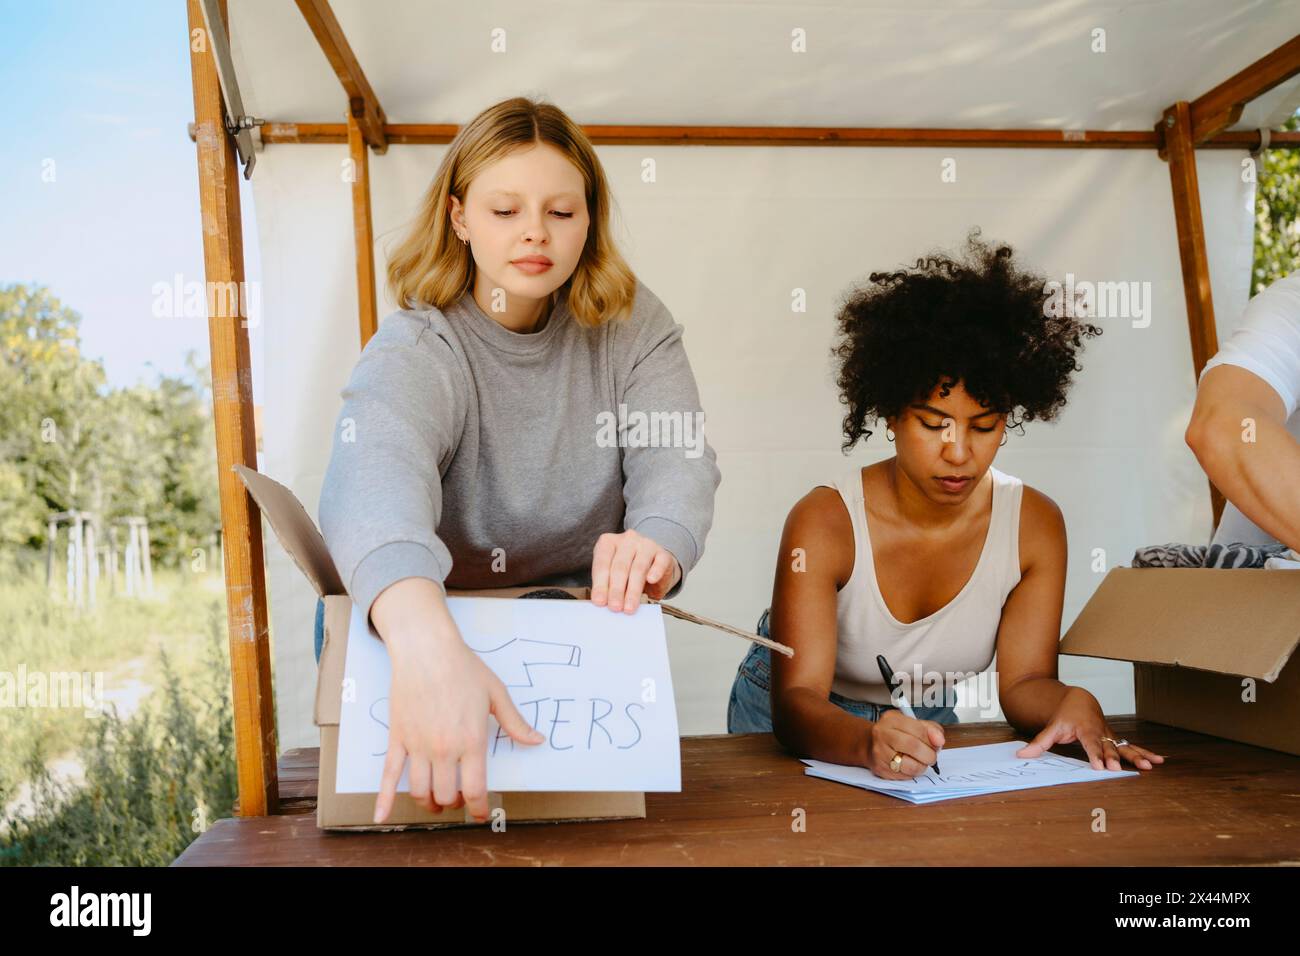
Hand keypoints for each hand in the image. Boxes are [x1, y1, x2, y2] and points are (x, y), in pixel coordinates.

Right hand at [370, 579, 545, 824]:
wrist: (427, 650)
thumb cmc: (463, 669)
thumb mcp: (496, 694)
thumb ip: (515, 723)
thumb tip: (536, 741)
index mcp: (471, 741)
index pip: (475, 790)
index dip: (479, 808)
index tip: (481, 814)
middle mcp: (443, 749)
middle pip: (447, 795)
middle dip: (455, 803)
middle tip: (459, 799)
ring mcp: (417, 746)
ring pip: (420, 791)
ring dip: (428, 803)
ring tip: (435, 800)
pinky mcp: (398, 739)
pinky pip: (388, 775)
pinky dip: (384, 799)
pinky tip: (381, 816)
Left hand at [589, 530, 680, 613]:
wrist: (655, 566)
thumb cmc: (629, 571)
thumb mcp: (613, 576)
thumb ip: (607, 586)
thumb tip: (603, 602)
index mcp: (608, 543)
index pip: (602, 563)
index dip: (600, 584)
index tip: (599, 601)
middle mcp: (627, 540)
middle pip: (620, 567)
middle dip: (616, 590)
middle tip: (615, 607)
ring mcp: (646, 545)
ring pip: (638, 568)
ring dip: (633, 590)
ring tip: (629, 607)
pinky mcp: (663, 553)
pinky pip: (660, 563)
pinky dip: (655, 572)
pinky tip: (651, 580)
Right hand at [865, 708, 945, 778]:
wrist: (870, 743)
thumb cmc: (896, 733)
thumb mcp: (912, 723)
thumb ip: (929, 729)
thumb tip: (939, 740)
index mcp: (892, 719)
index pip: (918, 729)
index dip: (932, 738)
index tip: (939, 743)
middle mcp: (883, 734)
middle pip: (913, 746)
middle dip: (929, 755)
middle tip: (931, 756)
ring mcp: (880, 752)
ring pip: (910, 766)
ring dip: (921, 766)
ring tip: (920, 762)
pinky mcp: (880, 769)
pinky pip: (904, 776)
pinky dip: (911, 773)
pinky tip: (908, 766)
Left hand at [1016, 687, 1165, 770]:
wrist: (1078, 700)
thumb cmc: (1064, 717)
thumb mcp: (1051, 728)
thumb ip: (1038, 743)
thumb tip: (1020, 755)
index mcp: (1084, 729)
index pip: (1090, 744)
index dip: (1095, 756)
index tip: (1100, 767)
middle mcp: (1100, 732)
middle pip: (1109, 747)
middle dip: (1115, 759)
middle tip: (1119, 770)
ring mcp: (1110, 735)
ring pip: (1125, 747)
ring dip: (1138, 756)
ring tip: (1150, 766)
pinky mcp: (1116, 739)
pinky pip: (1132, 747)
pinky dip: (1146, 753)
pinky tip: (1159, 761)